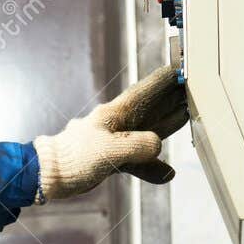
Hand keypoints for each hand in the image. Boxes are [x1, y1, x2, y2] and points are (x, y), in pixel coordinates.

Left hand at [33, 65, 188, 199]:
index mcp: (117, 113)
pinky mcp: (111, 158)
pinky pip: (137, 159)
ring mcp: (115, 140)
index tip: (185, 68)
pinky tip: (166, 173)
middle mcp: (118, 123)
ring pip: (148, 130)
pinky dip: (151, 165)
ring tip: (187, 116)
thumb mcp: (109, 150)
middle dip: (173, 98)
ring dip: (167, 125)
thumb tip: (157, 145)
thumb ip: (137, 145)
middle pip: (153, 107)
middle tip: (195, 89)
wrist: (48, 175)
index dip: (167, 79)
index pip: (148, 90)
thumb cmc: (72, 158)